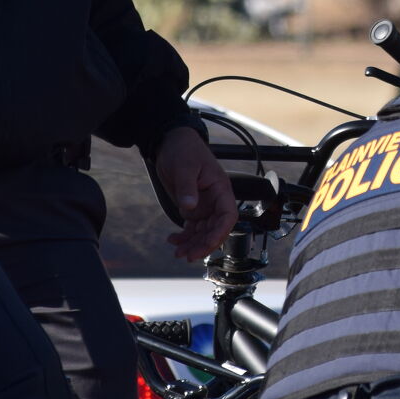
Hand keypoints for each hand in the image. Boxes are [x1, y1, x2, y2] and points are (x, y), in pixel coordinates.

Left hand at [155, 126, 233, 260]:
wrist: (171, 142)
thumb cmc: (184, 149)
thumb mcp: (185, 167)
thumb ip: (187, 187)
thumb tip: (189, 207)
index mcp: (220, 189)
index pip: (228, 215)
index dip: (221, 232)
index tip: (208, 243)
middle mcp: (215, 200)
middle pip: (215, 228)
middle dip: (203, 244)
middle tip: (188, 255)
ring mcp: (204, 205)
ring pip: (203, 231)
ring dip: (193, 244)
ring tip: (178, 253)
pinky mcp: (192, 207)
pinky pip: (192, 227)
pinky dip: (184, 237)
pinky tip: (173, 240)